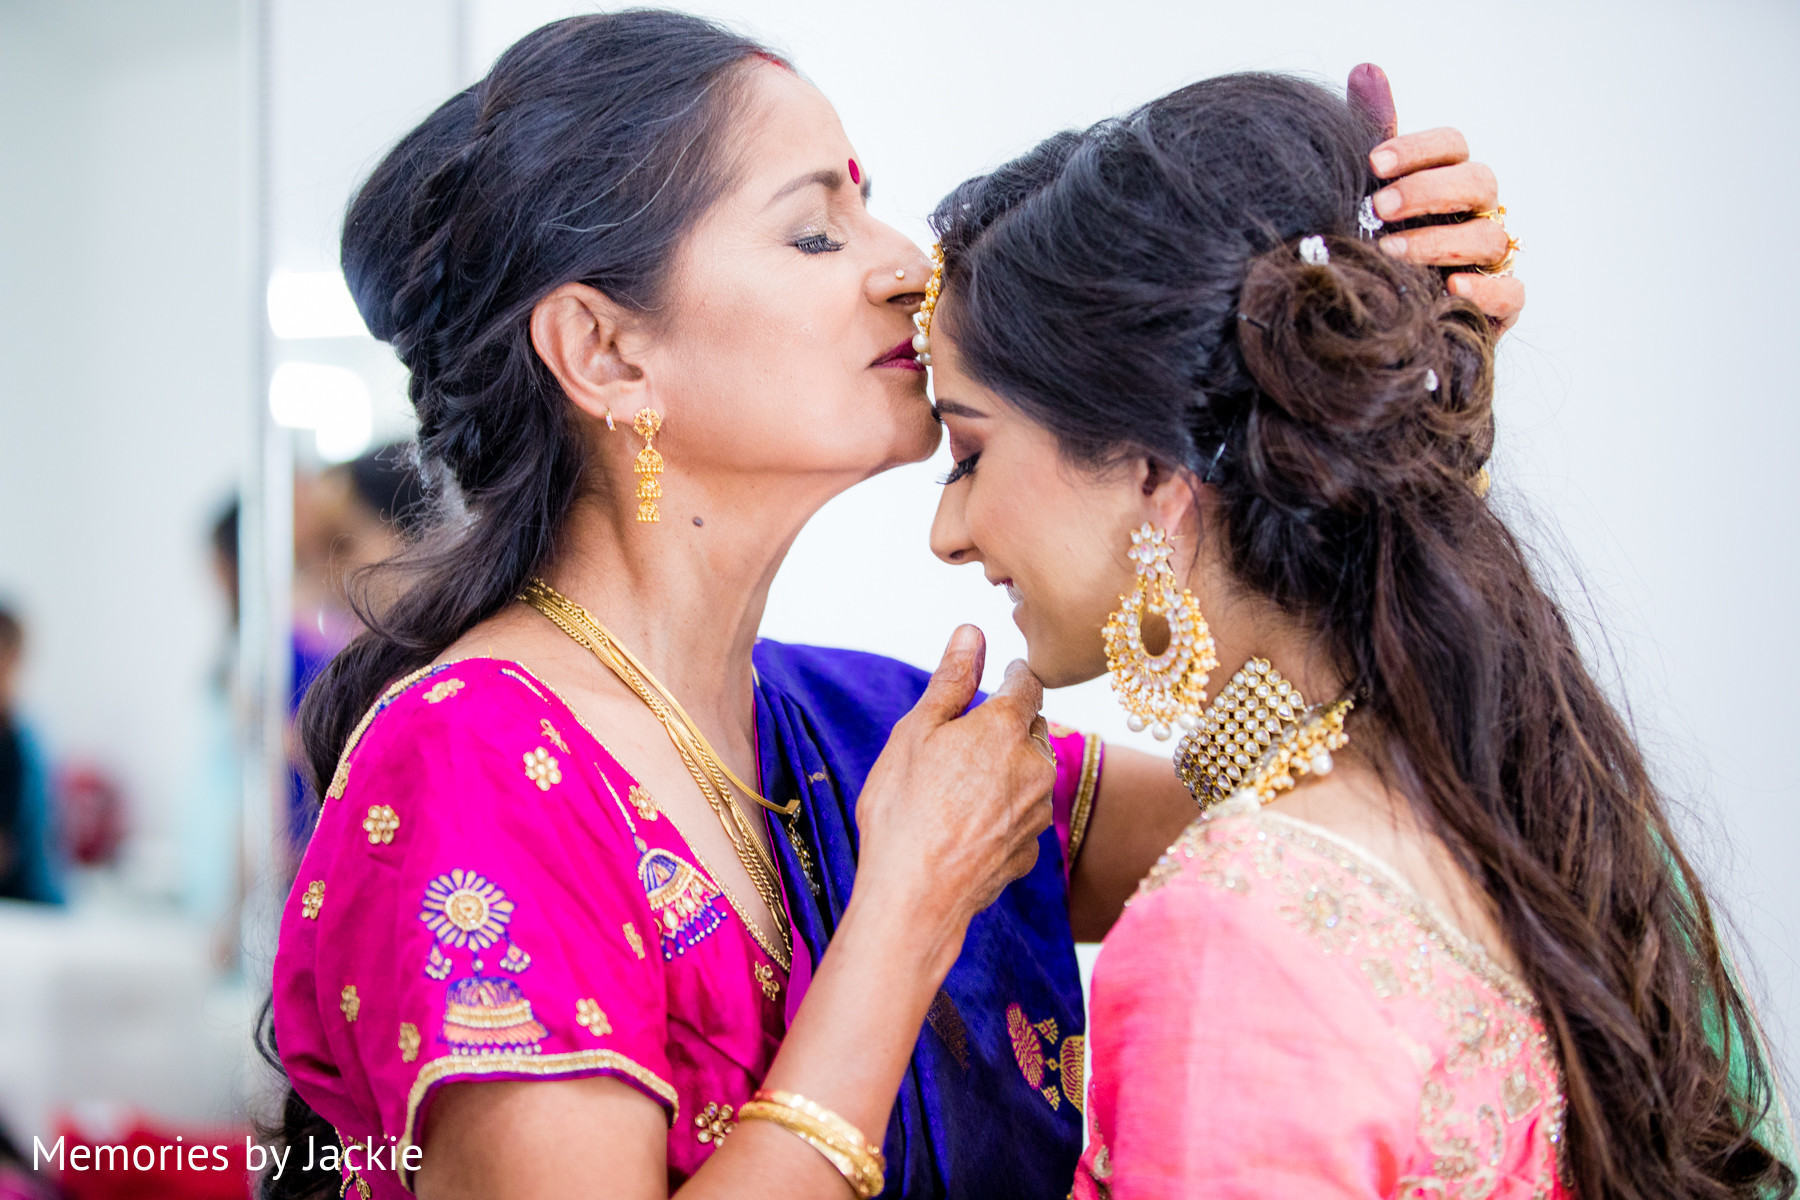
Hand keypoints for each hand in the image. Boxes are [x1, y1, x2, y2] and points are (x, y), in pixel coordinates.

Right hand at [853, 626, 1054, 955]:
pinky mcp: (1029, 853)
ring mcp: (1037, 813)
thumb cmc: (905, 808)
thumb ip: (951, 680)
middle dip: (1008, 729)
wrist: (914, 896)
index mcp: (1007, 727)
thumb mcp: (917, 731)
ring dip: (1007, 773)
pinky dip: (1002, 816)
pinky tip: (966, 828)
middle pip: (1031, 731)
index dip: (1015, 676)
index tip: (1005, 675)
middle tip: (966, 740)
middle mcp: (1035, 766)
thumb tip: (972, 633)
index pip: (1027, 684)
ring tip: (958, 790)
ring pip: (1030, 777)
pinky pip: (1021, 820)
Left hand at [1349, 64, 1524, 333]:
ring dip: (1439, 241)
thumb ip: (1373, 132)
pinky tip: (1451, 289)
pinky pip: (1512, 292)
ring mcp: (1490, 260)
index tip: (1372, 164)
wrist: (1370, 327)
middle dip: (1428, 191)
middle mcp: (1475, 213)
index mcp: (1446, 179)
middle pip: (1478, 181)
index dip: (1418, 150)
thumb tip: (1366, 70)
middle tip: (1379, 209)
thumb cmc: (1372, 249)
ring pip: (1489, 236)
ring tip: (1391, 254)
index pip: (1452, 145)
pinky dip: (1487, 289)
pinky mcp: (1498, 307)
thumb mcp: (1364, 194)